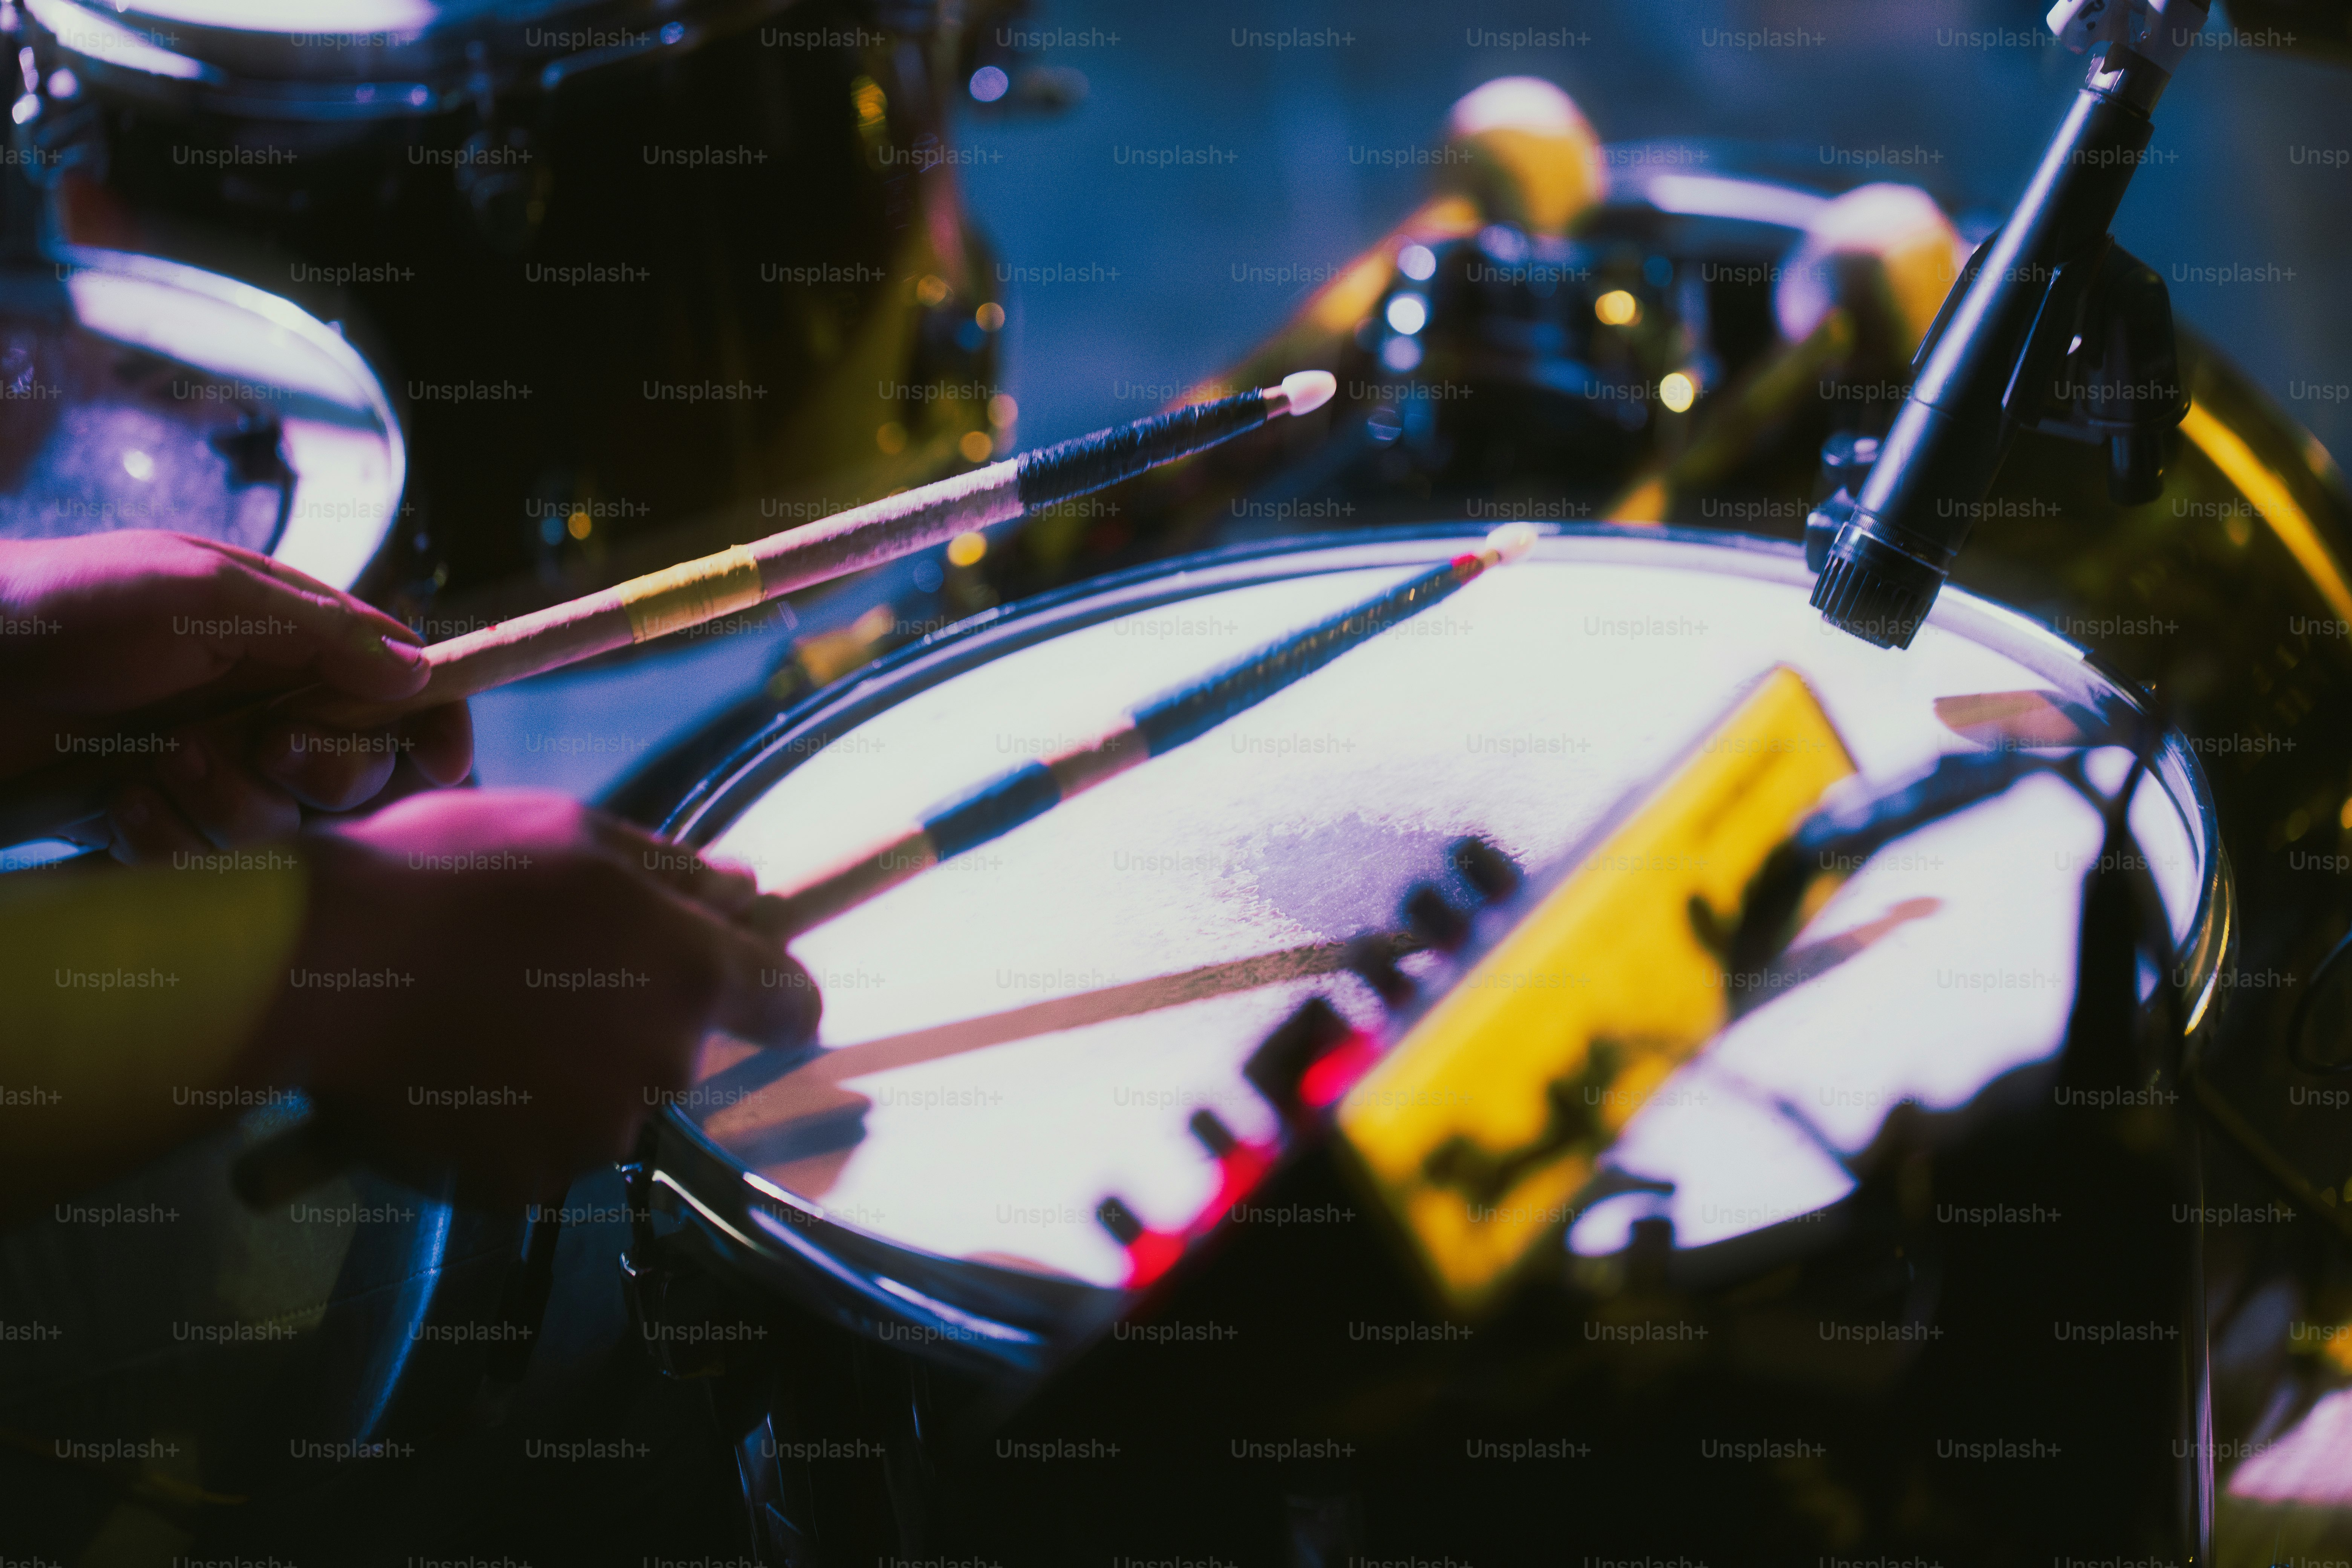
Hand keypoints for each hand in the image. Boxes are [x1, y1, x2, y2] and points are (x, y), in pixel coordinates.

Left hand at [0, 531, 471, 858]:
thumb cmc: (67, 605)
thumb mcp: (202, 589)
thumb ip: (317, 630)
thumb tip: (417, 671)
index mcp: (290, 644)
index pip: (402, 692)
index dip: (435, 727)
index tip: (444, 759)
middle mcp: (264, 710)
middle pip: (360, 774)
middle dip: (326, 770)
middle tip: (267, 744)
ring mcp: (213, 771)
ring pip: (285, 829)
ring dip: (231, 803)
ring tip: (161, 763)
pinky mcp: (159, 824)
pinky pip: (205, 866)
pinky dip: (168, 840)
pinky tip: (122, 804)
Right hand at [252, 791, 819, 1206]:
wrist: (317, 969)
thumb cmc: (446, 875)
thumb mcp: (571, 833)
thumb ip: (672, 871)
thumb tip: (744, 887)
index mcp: (690, 971)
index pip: (789, 1003)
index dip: (773, 995)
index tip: (750, 991)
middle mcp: (662, 1062)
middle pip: (680, 1049)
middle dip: (632, 1019)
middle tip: (543, 976)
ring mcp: (594, 1131)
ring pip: (610, 1103)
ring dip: (567, 1072)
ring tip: (485, 1020)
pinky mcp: (525, 1181)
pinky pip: (540, 1151)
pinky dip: (510, 1122)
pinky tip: (457, 1071)